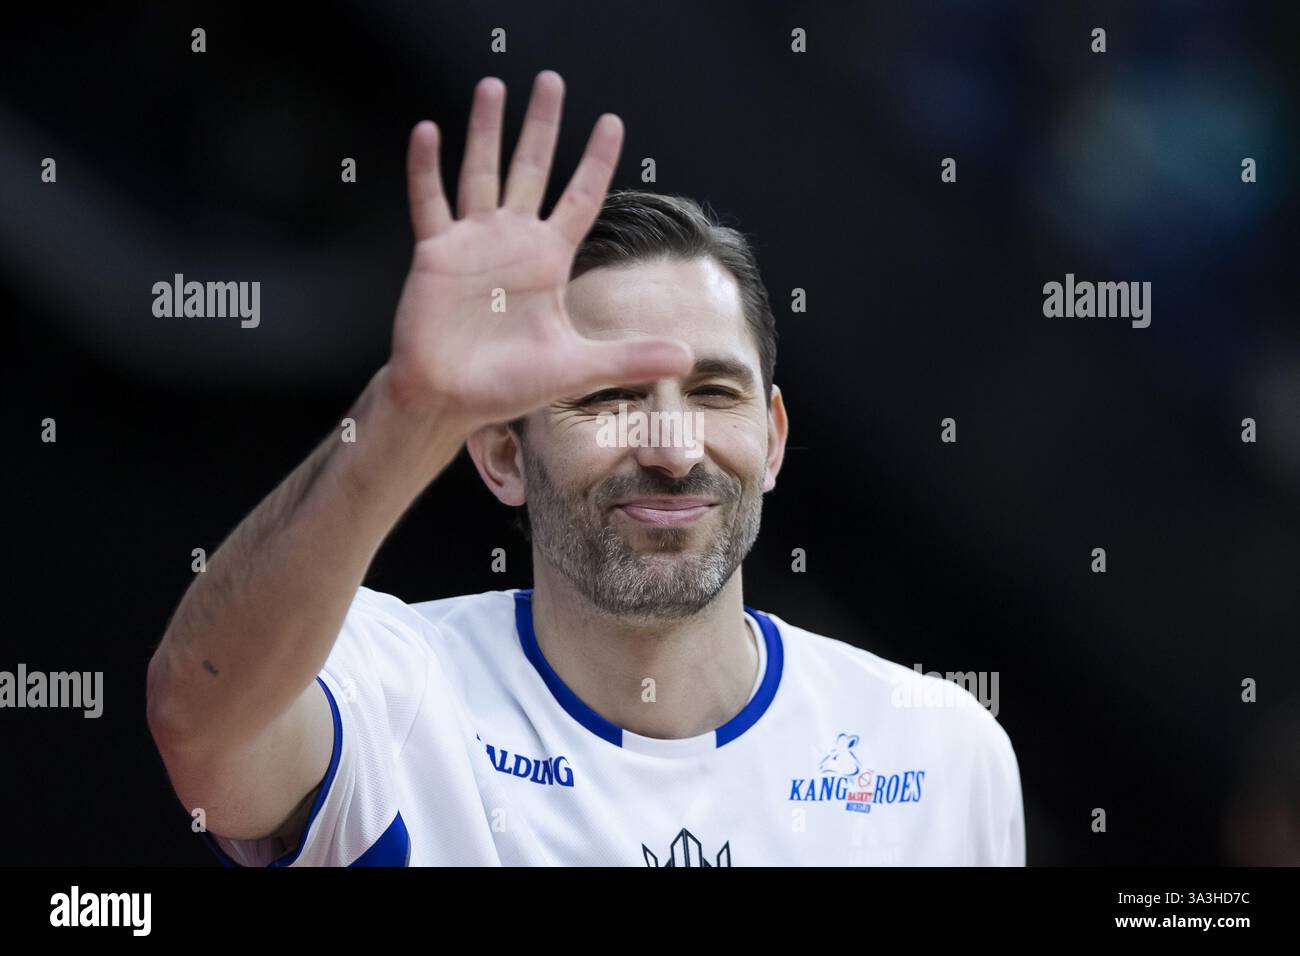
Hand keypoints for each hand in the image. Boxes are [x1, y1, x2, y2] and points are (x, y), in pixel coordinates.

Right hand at [386, 70, 693, 426]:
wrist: (449, 400)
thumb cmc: (508, 385)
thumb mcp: (576, 368)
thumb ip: (630, 360)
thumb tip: (688, 360)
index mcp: (548, 261)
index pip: (579, 198)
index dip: (595, 161)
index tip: (612, 122)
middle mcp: (513, 242)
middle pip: (532, 169)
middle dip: (542, 126)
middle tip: (551, 81)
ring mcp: (472, 243)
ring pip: (481, 172)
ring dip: (486, 131)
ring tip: (493, 86)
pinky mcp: (435, 254)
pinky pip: (430, 202)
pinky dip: (426, 169)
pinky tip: (428, 132)